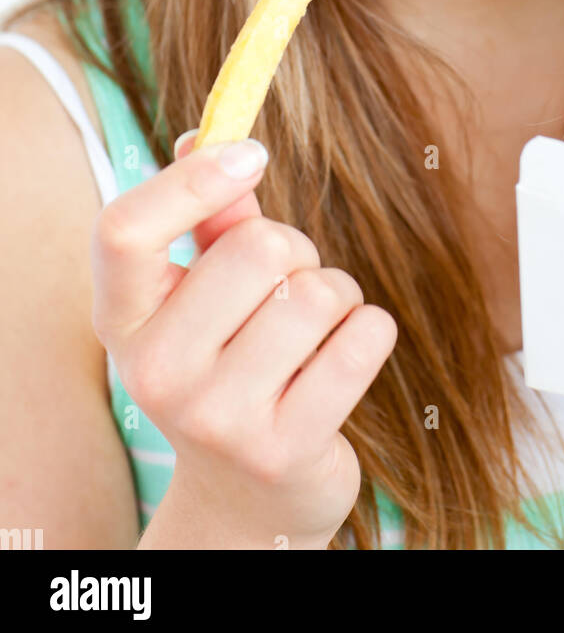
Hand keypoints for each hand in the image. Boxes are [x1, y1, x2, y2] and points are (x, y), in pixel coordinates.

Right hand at [91, 130, 397, 549]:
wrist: (248, 498)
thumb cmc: (229, 364)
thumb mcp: (202, 297)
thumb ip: (211, 221)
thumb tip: (210, 133)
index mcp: (123, 320)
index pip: (123, 230)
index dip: (191, 179)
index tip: (251, 155)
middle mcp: (156, 372)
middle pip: (255, 248)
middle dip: (295, 250)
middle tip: (287, 286)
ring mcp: (217, 417)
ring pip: (317, 292)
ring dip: (336, 294)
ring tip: (315, 330)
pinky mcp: (284, 448)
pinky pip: (362, 338)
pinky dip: (370, 329)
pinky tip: (345, 356)